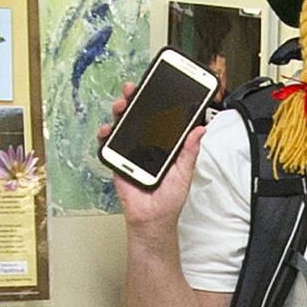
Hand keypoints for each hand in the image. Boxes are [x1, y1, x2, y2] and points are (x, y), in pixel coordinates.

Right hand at [99, 80, 204, 228]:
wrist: (153, 219)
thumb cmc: (169, 199)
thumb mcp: (184, 172)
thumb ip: (189, 151)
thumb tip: (200, 130)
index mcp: (163, 144)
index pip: (159, 118)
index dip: (156, 101)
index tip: (156, 87)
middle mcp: (146, 144)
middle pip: (138, 116)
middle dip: (134, 99)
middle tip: (134, 90)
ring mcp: (130, 150)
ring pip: (122, 125)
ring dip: (119, 111)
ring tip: (121, 104)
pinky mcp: (117, 160)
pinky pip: (108, 144)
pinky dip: (106, 134)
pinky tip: (108, 129)